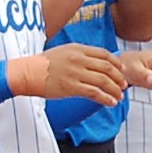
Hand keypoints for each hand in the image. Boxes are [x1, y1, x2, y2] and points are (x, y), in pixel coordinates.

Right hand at [9, 44, 126, 104]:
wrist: (27, 72)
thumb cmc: (43, 64)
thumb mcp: (63, 52)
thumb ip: (79, 55)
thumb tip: (95, 62)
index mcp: (77, 49)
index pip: (104, 54)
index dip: (117, 63)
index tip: (122, 69)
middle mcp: (78, 59)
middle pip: (107, 67)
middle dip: (119, 77)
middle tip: (124, 85)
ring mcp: (75, 73)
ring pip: (103, 81)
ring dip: (115, 90)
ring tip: (120, 96)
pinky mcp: (71, 87)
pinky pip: (94, 93)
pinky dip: (106, 98)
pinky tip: (111, 103)